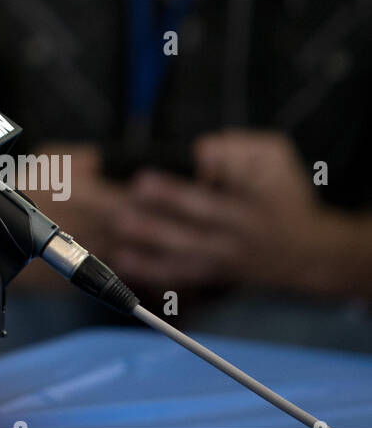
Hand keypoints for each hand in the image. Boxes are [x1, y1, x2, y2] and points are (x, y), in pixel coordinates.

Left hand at [107, 130, 327, 292]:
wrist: (311, 251)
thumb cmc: (285, 192)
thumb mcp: (274, 157)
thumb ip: (237, 149)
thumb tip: (201, 154)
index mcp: (246, 209)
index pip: (209, 202)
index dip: (176, 192)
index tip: (142, 180)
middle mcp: (232, 240)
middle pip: (189, 235)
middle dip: (152, 226)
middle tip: (118, 215)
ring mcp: (221, 261)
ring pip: (181, 260)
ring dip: (146, 252)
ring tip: (116, 242)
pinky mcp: (213, 274)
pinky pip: (180, 278)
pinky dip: (151, 273)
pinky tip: (123, 262)